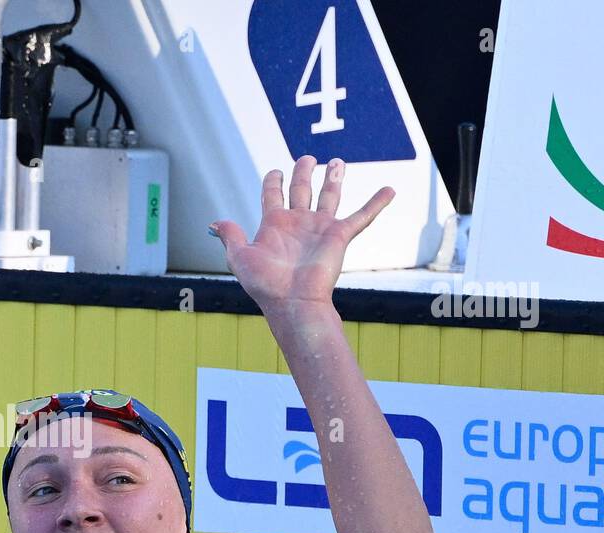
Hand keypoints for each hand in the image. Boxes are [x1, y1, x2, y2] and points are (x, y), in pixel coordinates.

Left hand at [211, 156, 393, 315]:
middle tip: (307, 159)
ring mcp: (319, 229)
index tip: (274, 172)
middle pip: (301, 190)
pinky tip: (390, 189)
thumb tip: (214, 223)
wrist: (292, 302)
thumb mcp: (240, 257)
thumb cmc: (265, 285)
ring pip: (329, 196)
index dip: (273, 181)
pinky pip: (362, 216)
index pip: (273, 196)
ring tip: (338, 161)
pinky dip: (377, 202)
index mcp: (274, 225)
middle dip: (303, 173)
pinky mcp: (339, 236)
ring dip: (334, 178)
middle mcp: (298, 224)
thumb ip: (231, 236)